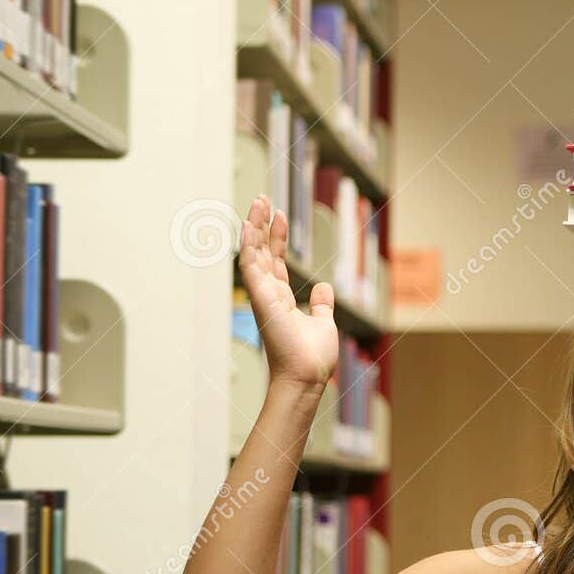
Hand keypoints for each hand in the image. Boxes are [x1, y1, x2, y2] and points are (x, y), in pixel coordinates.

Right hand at [237, 195, 337, 390]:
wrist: (307, 375)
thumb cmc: (312, 358)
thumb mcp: (323, 324)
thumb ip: (322, 305)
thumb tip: (325, 288)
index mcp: (281, 299)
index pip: (275, 260)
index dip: (276, 237)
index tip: (279, 215)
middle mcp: (269, 294)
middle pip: (262, 251)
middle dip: (262, 224)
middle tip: (264, 198)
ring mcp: (263, 295)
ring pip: (254, 253)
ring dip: (255, 226)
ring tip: (259, 201)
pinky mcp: (260, 298)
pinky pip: (250, 265)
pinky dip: (249, 244)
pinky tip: (249, 223)